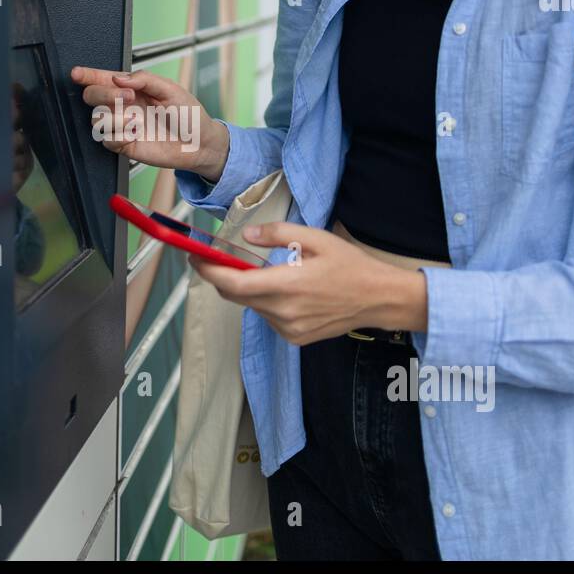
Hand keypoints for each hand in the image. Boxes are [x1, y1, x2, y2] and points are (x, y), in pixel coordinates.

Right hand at [70, 66, 229, 178]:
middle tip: (127, 96)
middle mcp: (123, 106)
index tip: (77, 74)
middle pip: (93, 96)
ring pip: (97, 119)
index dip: (87, 75)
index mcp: (132, 88)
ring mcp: (122, 126)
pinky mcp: (124, 145)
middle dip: (104, 94)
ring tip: (137, 120)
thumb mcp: (170, 88)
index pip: (103, 79)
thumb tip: (119, 78)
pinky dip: (119, 135)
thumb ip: (144, 79)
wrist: (198, 143)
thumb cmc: (188, 114)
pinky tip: (136, 133)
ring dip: (115, 117)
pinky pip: (107, 140)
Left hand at [189, 222, 428, 345]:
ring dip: (249, 290)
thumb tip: (247, 236)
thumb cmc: (350, 266)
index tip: (194, 257)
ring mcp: (289, 329)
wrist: (379, 300)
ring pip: (252, 307)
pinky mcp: (295, 338)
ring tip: (267, 273)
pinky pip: (268, 318)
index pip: (233, 283)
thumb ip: (279, 234)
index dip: (208, 271)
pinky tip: (287, 291)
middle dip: (223, 277)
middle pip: (237, 296)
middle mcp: (284, 312)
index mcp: (287, 285)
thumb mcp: (317, 238)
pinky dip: (267, 303)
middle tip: (217, 259)